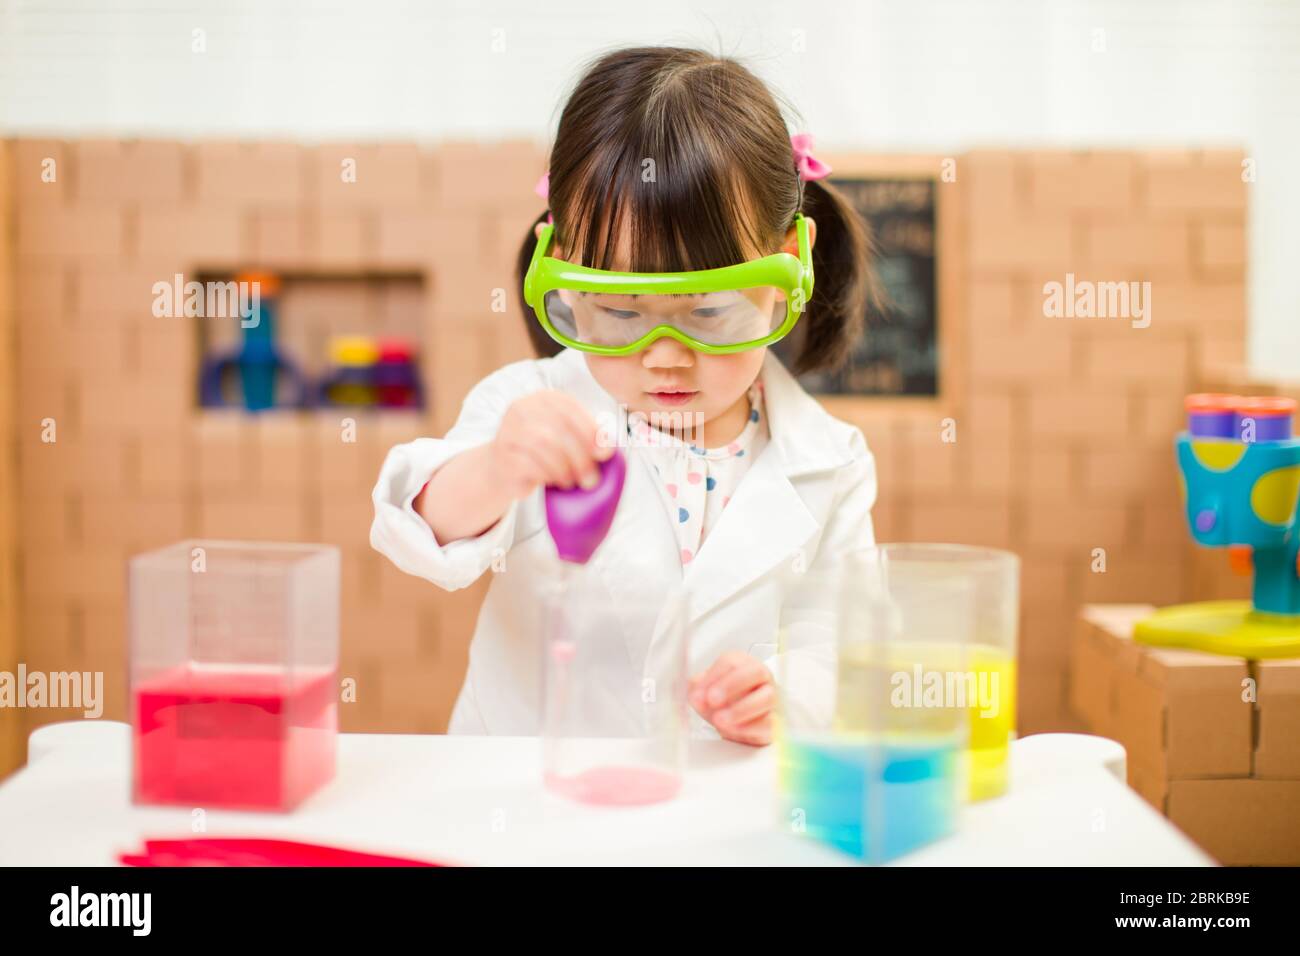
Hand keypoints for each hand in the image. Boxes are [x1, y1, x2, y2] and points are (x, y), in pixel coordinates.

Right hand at [489, 390, 611, 500]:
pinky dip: (547, 475)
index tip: (605, 453)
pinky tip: (554, 482)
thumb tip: (608, 447)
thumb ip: (585, 436)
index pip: (570, 409)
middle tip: (592, 479)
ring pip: (544, 444)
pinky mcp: (502, 453)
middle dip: (581, 456)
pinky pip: (529, 463)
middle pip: (559, 428)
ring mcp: (509, 429)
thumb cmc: (541, 452)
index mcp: (543, 398)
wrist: (502, 468)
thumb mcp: (564, 437)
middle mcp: (523, 408)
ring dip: (564, 468)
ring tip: (572, 482)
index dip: (591, 430)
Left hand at [689, 651, 774, 745]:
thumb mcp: (705, 690)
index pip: (730, 662)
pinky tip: (734, 729)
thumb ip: (697, 689)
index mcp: (741, 663)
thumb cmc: (726, 699)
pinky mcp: (776, 720)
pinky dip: (750, 727)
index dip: (713, 677)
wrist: (743, 719)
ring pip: (766, 697)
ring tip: (720, 720)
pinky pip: (769, 721)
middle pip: (754, 672)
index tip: (699, 693)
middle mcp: (760, 676)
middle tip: (712, 700)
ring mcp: (771, 697)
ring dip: (741, 709)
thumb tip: (695, 695)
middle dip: (731, 686)